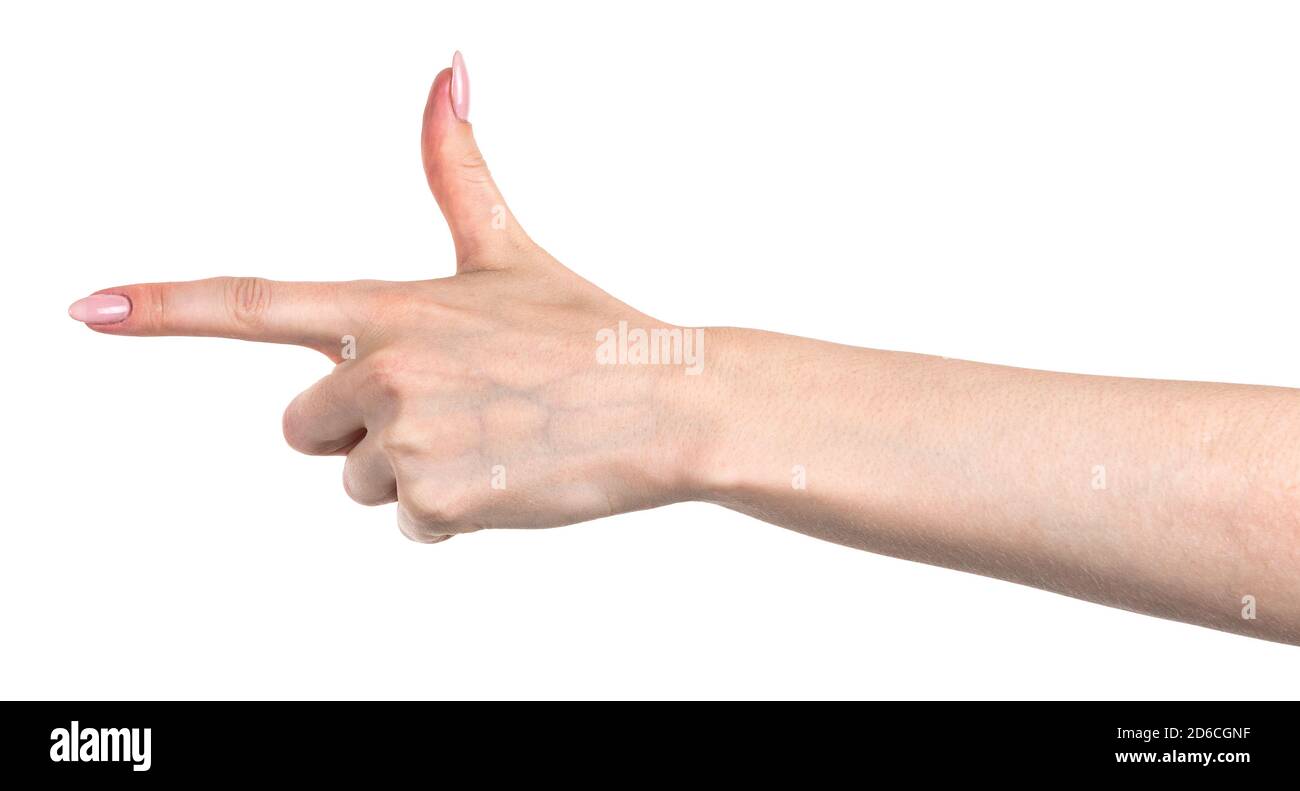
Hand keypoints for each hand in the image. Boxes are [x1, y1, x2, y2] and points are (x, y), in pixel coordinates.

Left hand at [68, 54, 703, 541]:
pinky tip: (511, 476)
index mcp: (391, 304)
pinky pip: (411, 524)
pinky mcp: (440, 498)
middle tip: (457, 407)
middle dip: (363, 429)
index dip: (164, 306)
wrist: (669, 399)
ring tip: (494, 439)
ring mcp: (409, 435)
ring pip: (360, 481)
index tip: (86, 309)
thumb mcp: (506, 252)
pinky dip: (455, 513)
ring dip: (416, 473)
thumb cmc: (588, 329)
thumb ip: (456, 169)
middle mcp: (385, 366)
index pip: (255, 302)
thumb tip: (446, 69)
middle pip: (305, 429)